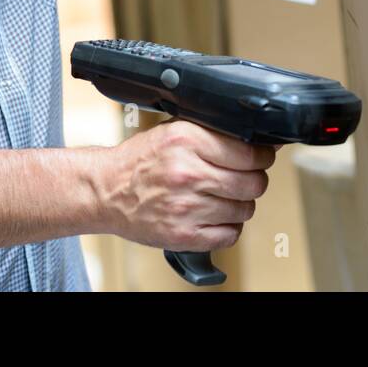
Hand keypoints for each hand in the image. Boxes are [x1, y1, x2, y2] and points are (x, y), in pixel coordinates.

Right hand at [99, 120, 275, 252]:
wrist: (105, 191)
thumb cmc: (138, 162)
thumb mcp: (173, 131)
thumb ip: (212, 133)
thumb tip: (256, 140)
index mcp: (186, 140)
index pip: (249, 152)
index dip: (263, 156)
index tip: (262, 157)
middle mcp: (188, 173)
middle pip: (252, 183)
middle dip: (254, 180)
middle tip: (244, 177)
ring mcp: (186, 207)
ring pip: (244, 210)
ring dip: (240, 204)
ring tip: (222, 197)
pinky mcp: (183, 235)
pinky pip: (229, 235)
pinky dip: (228, 227)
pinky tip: (214, 216)